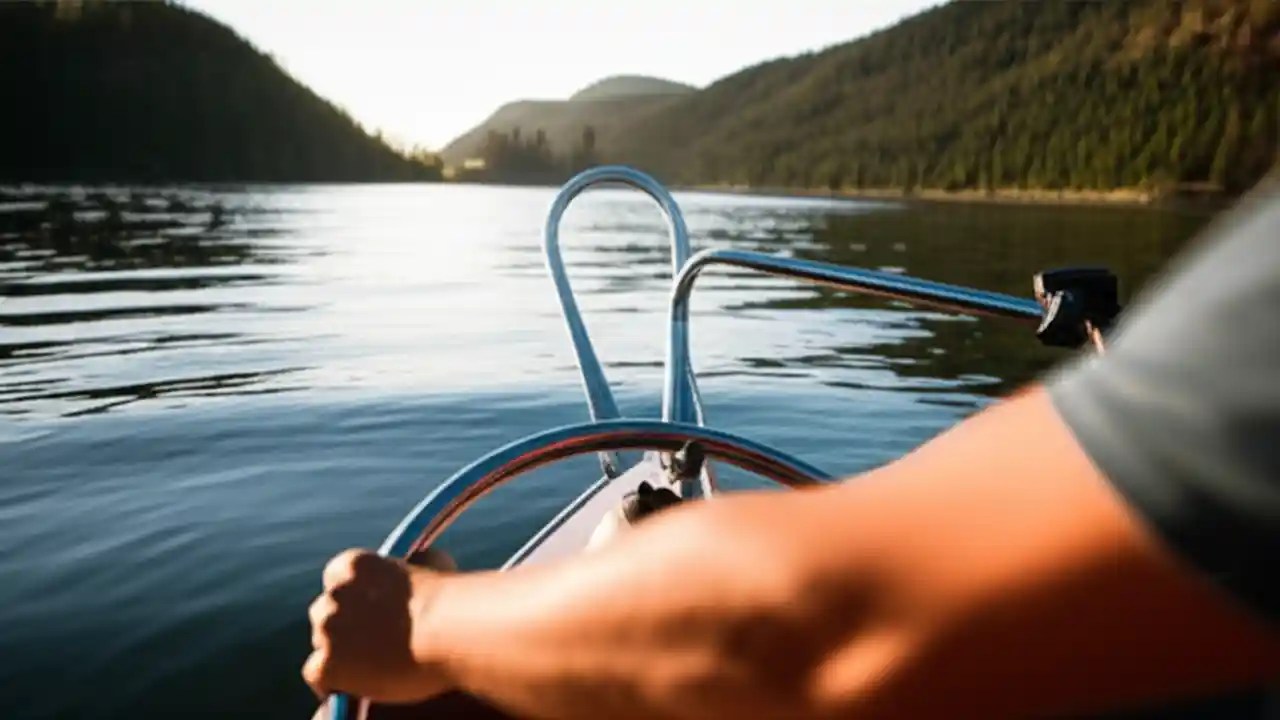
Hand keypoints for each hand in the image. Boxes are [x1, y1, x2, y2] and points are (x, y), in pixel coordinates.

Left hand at [302, 549, 452, 703]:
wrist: (450, 632)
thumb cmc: (450, 599)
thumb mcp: (430, 566)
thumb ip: (412, 567)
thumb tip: (418, 568)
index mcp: (352, 565)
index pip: (336, 580)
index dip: (353, 598)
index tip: (368, 612)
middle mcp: (332, 595)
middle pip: (325, 614)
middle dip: (343, 626)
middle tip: (370, 643)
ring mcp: (327, 630)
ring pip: (322, 645)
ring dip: (338, 653)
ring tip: (367, 667)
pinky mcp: (326, 665)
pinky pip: (317, 676)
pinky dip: (331, 683)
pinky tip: (352, 689)